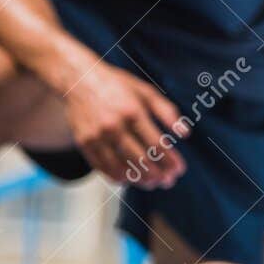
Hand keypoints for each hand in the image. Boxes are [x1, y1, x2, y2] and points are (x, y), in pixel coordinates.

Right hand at [62, 67, 187, 187]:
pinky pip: (101, 167)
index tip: (179, 169)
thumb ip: (167, 112)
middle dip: (158, 174)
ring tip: (152, 183)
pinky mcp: (84, 143)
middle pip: (140, 160)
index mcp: (133, 112)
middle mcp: (114, 126)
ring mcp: (96, 136)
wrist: (78, 80)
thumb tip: (185, 133)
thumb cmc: (118, 85)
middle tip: (169, 181)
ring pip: (120, 168)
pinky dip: (117, 177)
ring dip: (139, 180)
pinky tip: (129, 180)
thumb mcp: (146, 92)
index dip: (170, 160)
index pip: (157, 145)